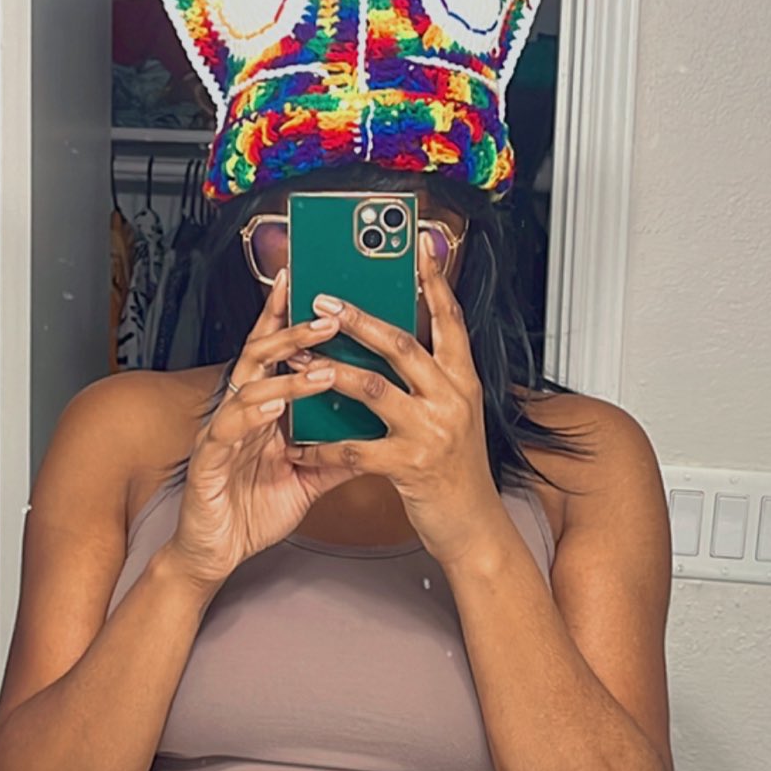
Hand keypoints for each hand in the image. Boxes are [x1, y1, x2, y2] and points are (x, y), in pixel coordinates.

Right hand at [165, 269, 361, 592]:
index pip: (278, 355)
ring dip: (284, 371)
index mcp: (264, 411)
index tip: (310, 285)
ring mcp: (223, 432)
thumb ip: (339, 451)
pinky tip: (273, 404)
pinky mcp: (207, 460)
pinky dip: (251, 414)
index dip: (289, 318)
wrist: (218, 553)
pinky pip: (228, 430)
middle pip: (261, 357)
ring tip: (319, 361)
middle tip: (327, 315)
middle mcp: (241, 412)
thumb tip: (380, 432)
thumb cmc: (254, 509)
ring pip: (248, 386)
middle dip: (292, 331)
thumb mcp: (309, 476)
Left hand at [283, 231, 504, 568]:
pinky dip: (320, 444)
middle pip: (402, 345)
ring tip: (297, 358)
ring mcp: (432, 429)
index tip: (420, 246)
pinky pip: (354, 447)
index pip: (451, 320)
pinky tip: (297, 442)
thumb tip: (395, 338)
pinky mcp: (410, 464)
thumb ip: (431, 377)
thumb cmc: (456, 467)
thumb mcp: (454, 412)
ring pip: (372, 387)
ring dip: (328, 370)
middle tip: (323, 300)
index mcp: (463, 379)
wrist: (474, 524)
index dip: (435, 281)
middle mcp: (452, 397)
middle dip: (358, 319)